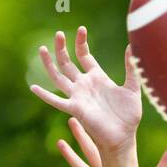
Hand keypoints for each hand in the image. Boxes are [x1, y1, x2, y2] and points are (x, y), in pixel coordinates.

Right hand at [30, 26, 141, 156]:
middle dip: (62, 48)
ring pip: (58, 77)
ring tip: (42, 50)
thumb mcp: (132, 88)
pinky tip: (34, 88)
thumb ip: (131, 68)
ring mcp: (78, 96)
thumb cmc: (129, 116)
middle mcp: (84, 85)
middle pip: (67, 62)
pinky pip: (56, 101)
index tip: (81, 30)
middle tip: (58, 33)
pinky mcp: (75, 109)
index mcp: (97, 77)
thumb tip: (133, 46)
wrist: (124, 137)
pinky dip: (45, 95)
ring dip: (49, 64)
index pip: (84, 55)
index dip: (81, 43)